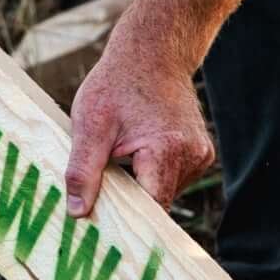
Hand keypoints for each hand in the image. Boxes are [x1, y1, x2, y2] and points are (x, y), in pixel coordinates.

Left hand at [62, 3, 217, 215]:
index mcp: (167, 149)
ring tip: (124, 157)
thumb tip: (77, 212)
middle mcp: (192, 155)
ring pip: (165, 192)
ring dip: (142, 185)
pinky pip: (173, 178)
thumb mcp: (90, 125)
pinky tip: (139, 152)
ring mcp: (201, 155)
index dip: (128, 219)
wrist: (153, 51)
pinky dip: (153, 174)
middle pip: (157, 202)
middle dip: (131, 199)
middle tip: (103, 189)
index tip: (106, 228)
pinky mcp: (201, 153)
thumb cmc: (118, 82)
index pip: (150, 207)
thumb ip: (82, 171)